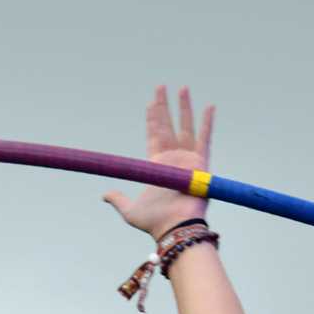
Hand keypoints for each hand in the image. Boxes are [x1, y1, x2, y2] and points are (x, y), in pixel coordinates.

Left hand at [104, 85, 214, 239]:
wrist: (173, 227)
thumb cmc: (154, 221)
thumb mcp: (130, 209)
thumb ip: (118, 199)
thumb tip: (104, 195)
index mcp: (158, 165)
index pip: (154, 135)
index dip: (152, 119)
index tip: (151, 102)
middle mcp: (173, 159)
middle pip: (168, 125)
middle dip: (165, 106)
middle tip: (161, 87)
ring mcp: (188, 159)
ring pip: (186, 126)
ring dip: (184, 107)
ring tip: (183, 88)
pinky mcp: (201, 162)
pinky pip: (205, 138)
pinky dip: (207, 122)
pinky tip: (209, 106)